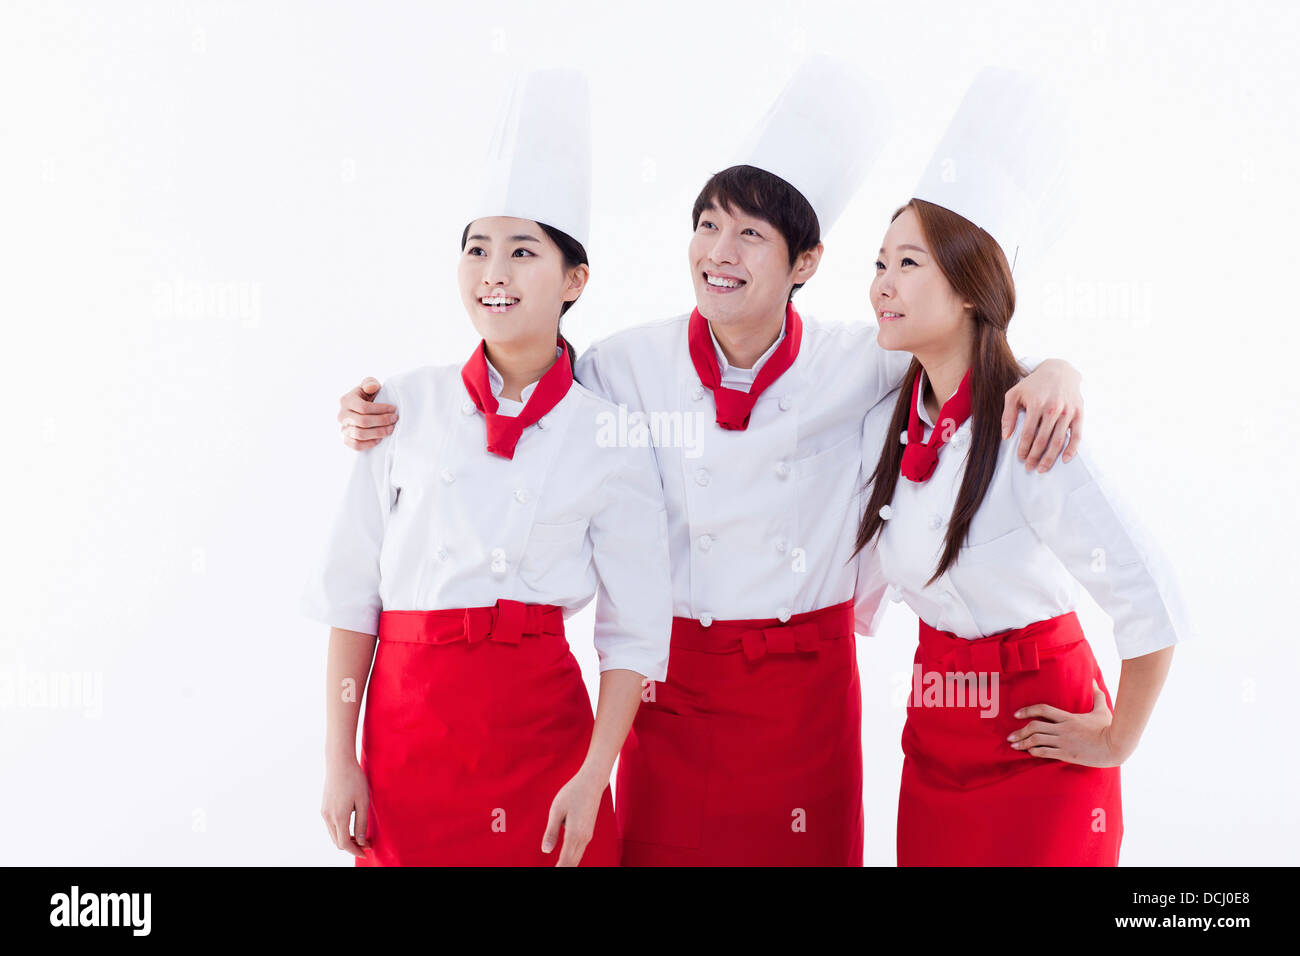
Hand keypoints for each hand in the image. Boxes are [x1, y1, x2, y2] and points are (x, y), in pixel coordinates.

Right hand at [321, 759, 371, 857]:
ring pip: (333, 835)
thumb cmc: (354, 779)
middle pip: (337, 842)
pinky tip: (351, 825)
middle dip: (351, 846)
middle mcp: (328, 817)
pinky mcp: (323, 807)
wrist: (339, 762)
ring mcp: (324, 812)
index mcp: (339, 816)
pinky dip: (340, 831)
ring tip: (360, 836)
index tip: (367, 851)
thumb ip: (362, 823)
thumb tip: (361, 842)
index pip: (344, 844)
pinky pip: (331, 826)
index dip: (356, 851)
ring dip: (345, 839)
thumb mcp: (363, 802)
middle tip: (365, 844)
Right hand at [339, 377, 396, 450]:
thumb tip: (371, 388)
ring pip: (359, 434)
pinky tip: (380, 439)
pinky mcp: (346, 440)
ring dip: (378, 433)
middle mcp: (342, 415)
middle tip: (394, 419)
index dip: (381, 409)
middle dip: (382, 421)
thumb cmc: (368, 396)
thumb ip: (370, 383)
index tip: (393, 409)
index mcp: (346, 400)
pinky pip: (356, 445)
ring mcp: (342, 428)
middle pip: (363, 421)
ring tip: (390, 429)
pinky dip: (369, 444)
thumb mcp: (369, 386)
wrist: (362, 410)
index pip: (363, 407)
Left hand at [541, 768, 605, 866]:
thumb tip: (546, 850)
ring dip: (568, 865)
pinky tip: (565, 860)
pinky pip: (579, 851)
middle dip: (563, 869)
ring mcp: (587, 835)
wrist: (592, 783)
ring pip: (577, 858)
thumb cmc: (573, 793)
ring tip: (557, 868)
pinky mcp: (588, 832)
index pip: (565, 860)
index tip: (551, 873)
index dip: (558, 869)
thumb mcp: (557, 810)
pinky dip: (572, 859)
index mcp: (574, 834)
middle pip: (572, 862)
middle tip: (552, 872)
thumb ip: (551, 832)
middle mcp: (583, 838)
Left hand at [1000, 359, 1083, 471]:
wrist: (1059, 370)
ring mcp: (1068, 412)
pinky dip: (1071, 449)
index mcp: (1036, 404)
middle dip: (1035, 457)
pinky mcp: (1079, 413)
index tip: (1020, 458)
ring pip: (1058, 441)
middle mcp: (1053, 408)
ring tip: (1042, 468)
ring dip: (1050, 457)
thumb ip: (1008, 414)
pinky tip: (1064, 459)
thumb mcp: (1014, 394)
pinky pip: (1077, 435)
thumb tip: (1005, 436)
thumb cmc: (1034, 384)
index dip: (1023, 448)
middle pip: (1043, 440)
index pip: (1028, 433)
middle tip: (1029, 467)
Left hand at [1006, 680, 1130, 767]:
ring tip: (1014, 745)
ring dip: (1023, 743)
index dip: (1027, 710)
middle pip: (1035, 727)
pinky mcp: (1067, 754)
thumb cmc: (1109, 728)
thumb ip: (1096, 695)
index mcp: (1068, 717)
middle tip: (1009, 736)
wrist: (1115, 747)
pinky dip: (1035, 752)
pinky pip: (1046, 753)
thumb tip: (1094, 680)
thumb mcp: (1102, 709)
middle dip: (1020, 731)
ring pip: (1037, 741)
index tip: (1016, 714)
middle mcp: (1063, 729)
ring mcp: (1064, 742)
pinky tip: (1029, 753)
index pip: (1043, 710)